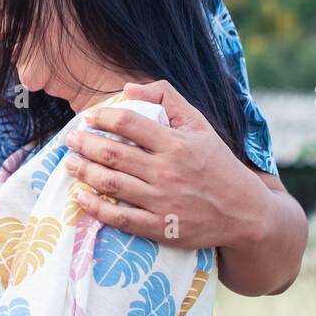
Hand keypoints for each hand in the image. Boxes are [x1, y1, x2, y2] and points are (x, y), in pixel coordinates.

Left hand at [62, 80, 265, 249]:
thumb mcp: (200, 126)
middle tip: (70, 139)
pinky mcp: (160, 227)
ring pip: (111, 183)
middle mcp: (168, 171)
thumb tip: (128, 87)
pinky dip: (95, 207)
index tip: (88, 117)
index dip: (102, 117)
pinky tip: (80, 197)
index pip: (129, 123)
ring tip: (69, 163)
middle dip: (84, 144)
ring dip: (83, 171)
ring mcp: (162, 201)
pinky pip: (120, 218)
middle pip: (113, 154)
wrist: (246, 213)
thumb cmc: (217, 164)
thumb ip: (168, 99)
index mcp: (177, 144)